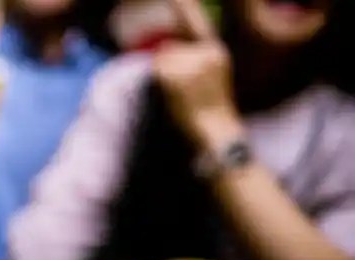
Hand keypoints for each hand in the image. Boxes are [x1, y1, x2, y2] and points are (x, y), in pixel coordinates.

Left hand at [155, 0, 244, 149]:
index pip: (195, 24)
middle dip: (169, 68)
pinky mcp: (176, 73)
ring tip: (181, 98)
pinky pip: (157, 72)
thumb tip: (164, 54)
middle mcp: (206, 52)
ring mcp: (191, 62)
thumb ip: (193, 63)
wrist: (216, 134)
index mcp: (216, 53)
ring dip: (164, 78)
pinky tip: (175, 98)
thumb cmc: (211, 114)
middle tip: (183, 95)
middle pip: (170, 49)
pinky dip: (160, 84)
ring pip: (162, 60)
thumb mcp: (209, 81)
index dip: (183, 7)